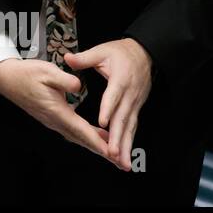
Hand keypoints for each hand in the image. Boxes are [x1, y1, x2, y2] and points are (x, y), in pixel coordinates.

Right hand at [0, 58, 111, 159]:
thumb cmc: (26, 74)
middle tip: (120, 163)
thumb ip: (64, 80)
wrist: (8, 79)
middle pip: (82, 140)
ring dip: (96, 146)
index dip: (97, 142)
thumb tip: (78, 86)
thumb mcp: (46, 71)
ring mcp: (52, 121)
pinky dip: (87, 137)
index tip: (111, 153)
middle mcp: (55, 121)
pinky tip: (97, 136)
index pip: (81, 130)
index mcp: (56, 111)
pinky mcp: (52, 118)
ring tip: (113, 153)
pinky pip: (73, 132)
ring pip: (78, 137)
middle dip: (102, 152)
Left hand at [64, 38, 152, 171]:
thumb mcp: (101, 51)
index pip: (113, 96)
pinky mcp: (136, 107)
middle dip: (118, 137)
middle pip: (123, 117)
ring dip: (126, 145)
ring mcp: (135, 102)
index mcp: (120, 79)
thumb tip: (67, 59)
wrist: (144, 53)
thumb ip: (84, 58)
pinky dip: (129, 140)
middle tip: (112, 154)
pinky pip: (132, 125)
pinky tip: (124, 154)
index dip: (108, 109)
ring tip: (122, 162)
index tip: (102, 123)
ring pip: (130, 126)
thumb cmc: (121, 53)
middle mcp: (130, 94)